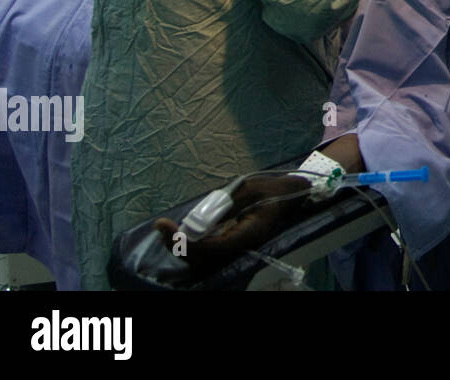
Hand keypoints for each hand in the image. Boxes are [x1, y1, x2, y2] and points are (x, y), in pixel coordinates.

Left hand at [154, 174, 310, 278]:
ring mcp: (237, 249)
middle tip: (161, 227)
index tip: (167, 226)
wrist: (288, 197)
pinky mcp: (231, 246)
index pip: (213, 247)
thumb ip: (224, 205)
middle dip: (178, 246)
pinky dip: (190, 245)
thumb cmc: (271, 190)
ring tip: (166, 229)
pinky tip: (180, 232)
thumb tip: (197, 219)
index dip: (188, 241)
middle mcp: (242, 247)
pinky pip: (207, 253)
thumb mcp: (247, 190)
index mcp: (250, 234)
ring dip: (181, 247)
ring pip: (203, 260)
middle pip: (204, 259)